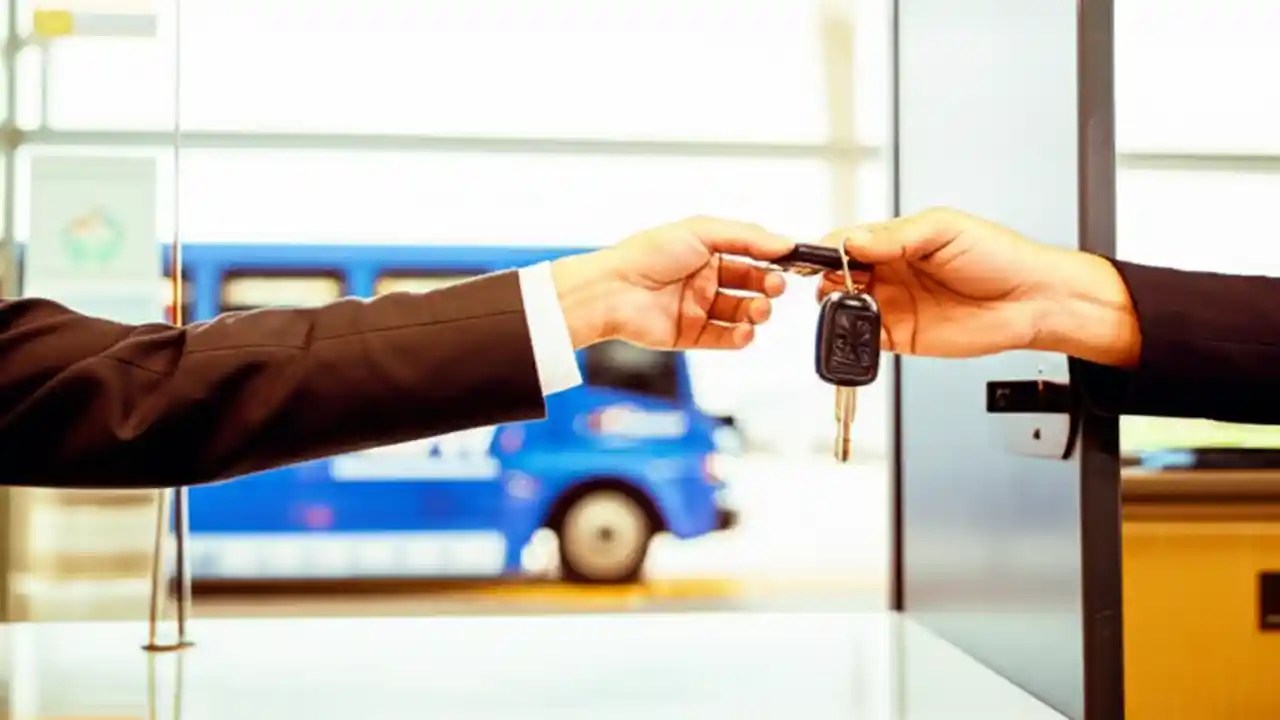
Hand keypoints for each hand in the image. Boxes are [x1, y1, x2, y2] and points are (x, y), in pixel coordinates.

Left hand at [552, 216, 793, 349]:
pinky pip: (724, 339)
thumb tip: (783, 243)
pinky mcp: (690, 335)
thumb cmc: (647, 254)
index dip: (771, 260)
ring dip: (756, 312)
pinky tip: (745, 331)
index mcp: (706, 251)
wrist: (613, 291)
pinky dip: (740, 337)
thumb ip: (746, 236)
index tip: (792, 264)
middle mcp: (703, 279)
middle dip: (767, 287)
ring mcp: (697, 308)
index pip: (750, 255)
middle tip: (776, 287)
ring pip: (741, 314)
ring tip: (760, 310)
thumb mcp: (701, 231)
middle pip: (749, 286)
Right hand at [817, 207, 1140, 365]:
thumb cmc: (1000, 257)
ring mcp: (893, 305)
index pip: (846, 241)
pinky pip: (866, 340)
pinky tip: (861, 329)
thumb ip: (895, 236)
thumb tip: (853, 240)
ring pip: (845, 308)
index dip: (828, 248)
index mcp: (895, 241)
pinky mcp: (901, 337)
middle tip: (838, 283)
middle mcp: (889, 272)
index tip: (823, 255)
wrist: (1033, 301)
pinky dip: (855, 338)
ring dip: (838, 308)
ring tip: (852, 305)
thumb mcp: (944, 229)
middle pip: (837, 275)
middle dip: (828, 279)